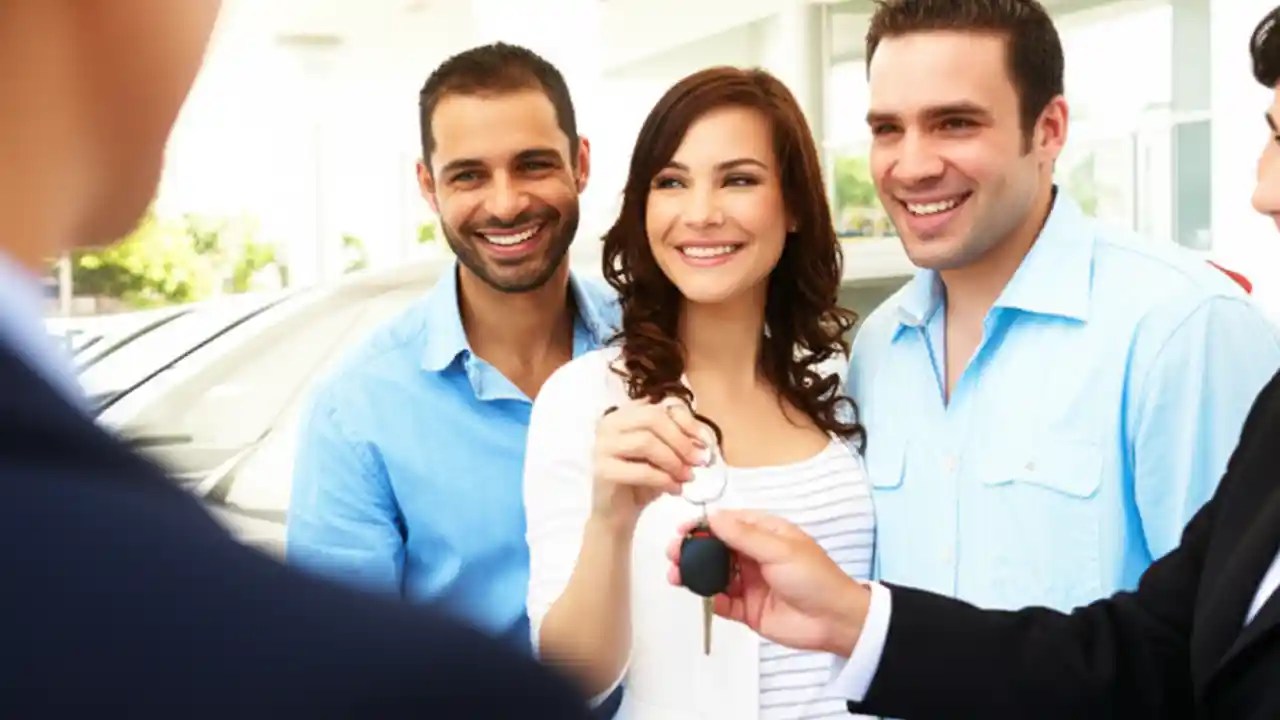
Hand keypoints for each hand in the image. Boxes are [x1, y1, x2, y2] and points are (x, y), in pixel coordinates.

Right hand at [592, 398, 708, 530]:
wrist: (617, 513)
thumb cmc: (642, 481)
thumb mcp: (663, 455)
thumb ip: (679, 441)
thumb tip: (701, 441)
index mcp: (625, 414)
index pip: (660, 406)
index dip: (687, 422)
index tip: (705, 442)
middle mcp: (609, 424)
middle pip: (652, 418)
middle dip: (681, 440)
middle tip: (698, 461)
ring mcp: (602, 446)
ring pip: (645, 441)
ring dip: (673, 460)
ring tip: (687, 477)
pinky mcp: (603, 470)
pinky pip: (640, 470)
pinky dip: (663, 479)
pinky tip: (675, 489)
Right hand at [666, 509, 869, 656]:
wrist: (834, 621)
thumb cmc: (817, 579)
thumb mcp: (780, 550)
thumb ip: (743, 535)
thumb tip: (714, 516)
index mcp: (765, 534)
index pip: (727, 523)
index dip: (703, 525)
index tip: (684, 530)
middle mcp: (754, 556)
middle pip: (714, 548)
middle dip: (691, 549)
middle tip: (674, 553)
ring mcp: (749, 582)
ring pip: (713, 574)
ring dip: (694, 574)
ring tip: (677, 575)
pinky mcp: (747, 608)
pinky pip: (721, 601)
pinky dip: (710, 599)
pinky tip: (705, 597)